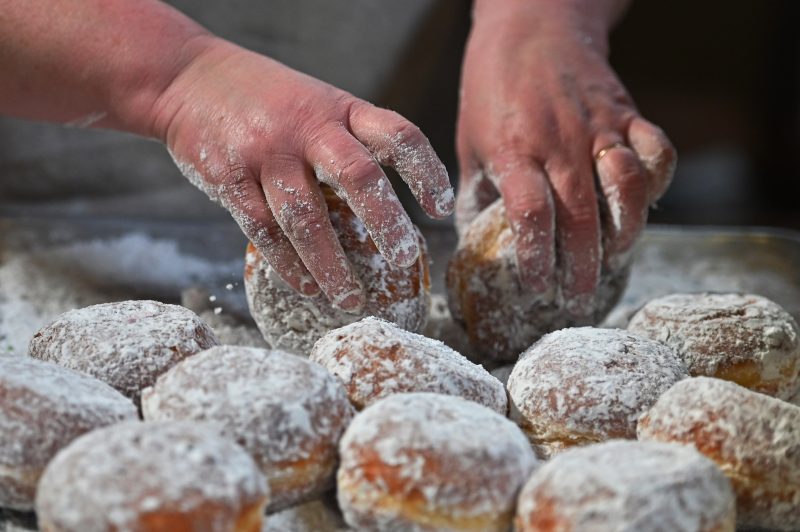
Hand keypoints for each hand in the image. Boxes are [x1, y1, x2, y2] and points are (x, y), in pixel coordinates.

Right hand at [153, 38, 453, 311]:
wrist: (186, 78)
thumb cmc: (265, 99)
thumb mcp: (317, 102)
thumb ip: (349, 140)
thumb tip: (385, 207)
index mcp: (339, 108)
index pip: (398, 135)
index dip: (427, 172)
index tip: (442, 209)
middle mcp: (307, 128)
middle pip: (358, 177)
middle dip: (385, 223)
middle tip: (401, 261)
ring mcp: (266, 153)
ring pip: (306, 218)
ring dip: (331, 265)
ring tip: (351, 300)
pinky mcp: (229, 178)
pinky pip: (263, 230)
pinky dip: (288, 265)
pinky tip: (307, 288)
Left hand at [456, 3, 674, 315]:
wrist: (530, 24)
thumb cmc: (491, 88)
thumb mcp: (469, 140)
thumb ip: (475, 192)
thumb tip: (471, 242)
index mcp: (514, 151)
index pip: (531, 216)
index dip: (537, 259)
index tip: (536, 288)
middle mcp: (560, 142)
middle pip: (582, 217)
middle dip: (582, 268)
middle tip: (578, 299)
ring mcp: (598, 126)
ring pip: (626, 188)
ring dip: (625, 233)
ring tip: (614, 259)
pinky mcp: (626, 112)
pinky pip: (657, 151)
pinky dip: (657, 183)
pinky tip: (643, 206)